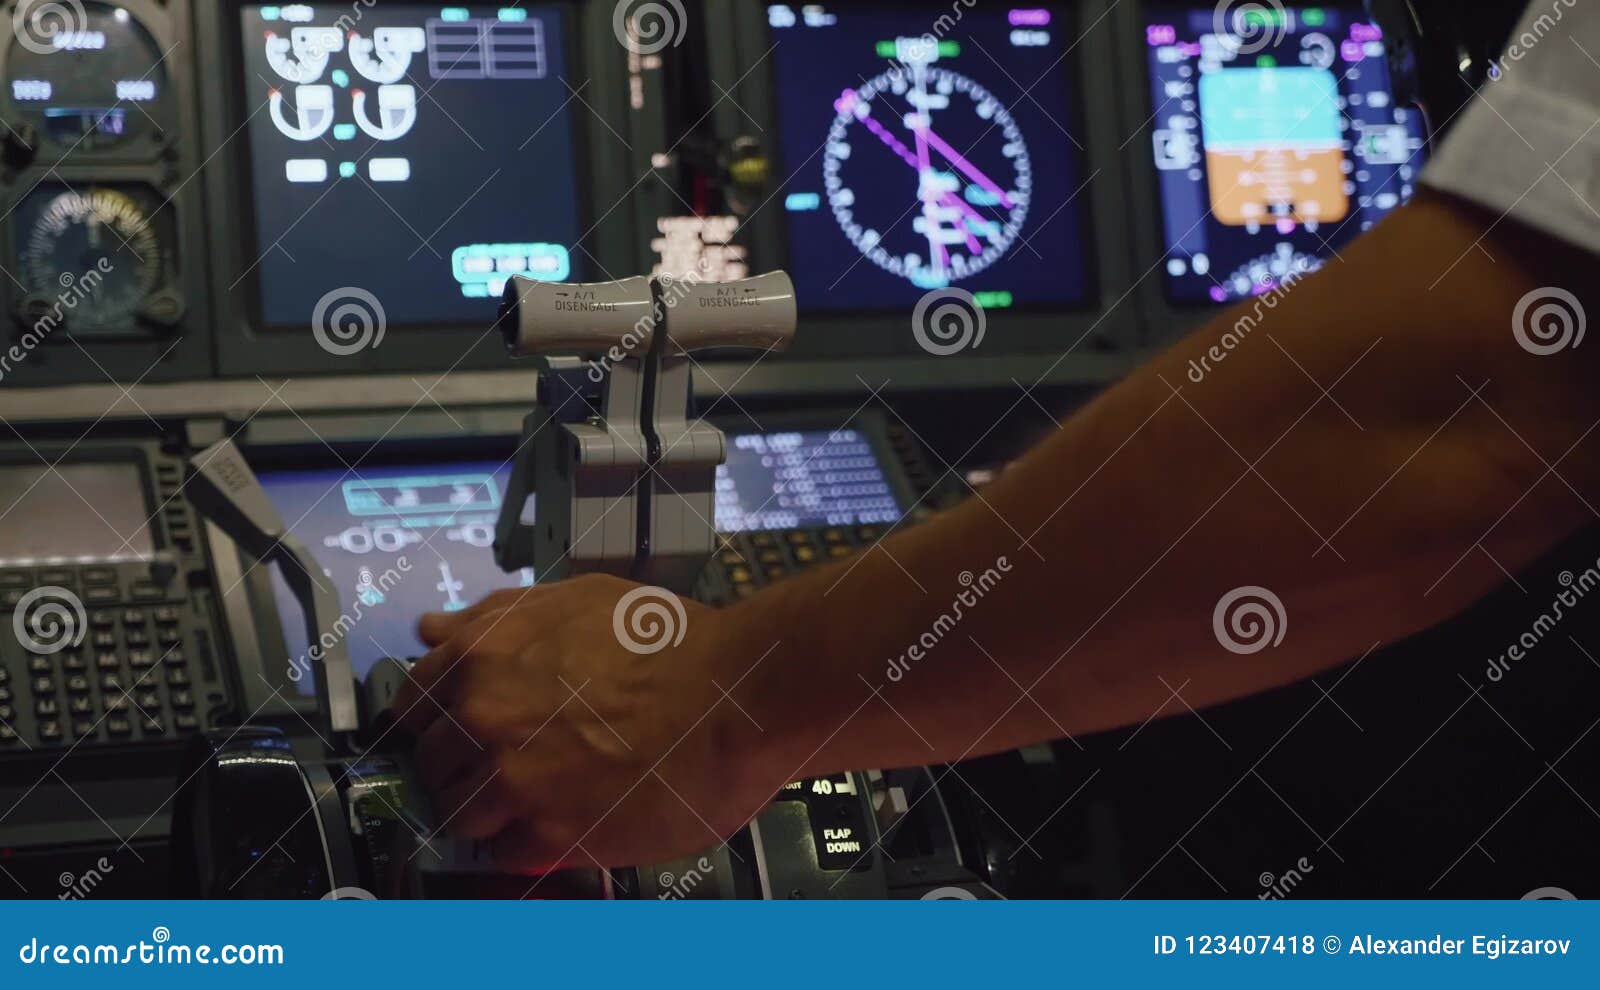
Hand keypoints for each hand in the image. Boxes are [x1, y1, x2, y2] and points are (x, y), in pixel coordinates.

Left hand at [390, 574, 779, 872]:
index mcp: (480, 656)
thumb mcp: (577, 601)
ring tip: (546, 794)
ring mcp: (512, 780)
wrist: (738, 696)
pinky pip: (506, 854)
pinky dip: (528, 844)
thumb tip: (434, 630)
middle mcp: (482, 718)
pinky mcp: (549, 835)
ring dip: (493, 811)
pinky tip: (566, 818)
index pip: (411, 705)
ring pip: (461, 816)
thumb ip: (495, 617)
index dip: (439, 720)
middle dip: (466, 767)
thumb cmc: (670, 643)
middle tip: (518, 763)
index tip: (461, 731)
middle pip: (433, 766)